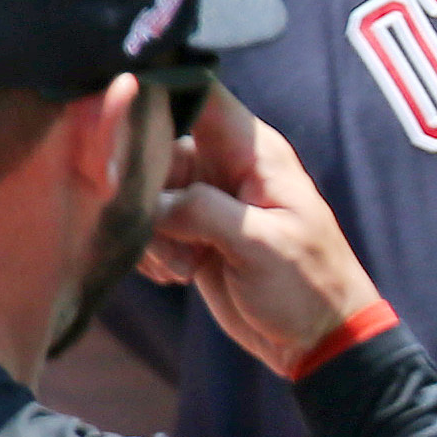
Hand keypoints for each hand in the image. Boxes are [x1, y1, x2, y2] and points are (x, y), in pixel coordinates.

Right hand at [141, 85, 384, 377]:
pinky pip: (150, 226)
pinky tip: (177, 276)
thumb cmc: (307, 289)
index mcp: (253, 152)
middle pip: (156, 143)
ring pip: (146, 191)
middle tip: (159, 230)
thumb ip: (202, 211)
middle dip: (145, 186)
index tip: (120, 116)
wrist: (317, 344)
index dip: (157, 92)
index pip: (199, 93)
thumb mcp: (261, 245)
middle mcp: (225, 166)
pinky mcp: (192, 234)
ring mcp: (206, 200)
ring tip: (184, 267)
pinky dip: (153, 251)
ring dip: (152, 230)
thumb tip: (149, 200)